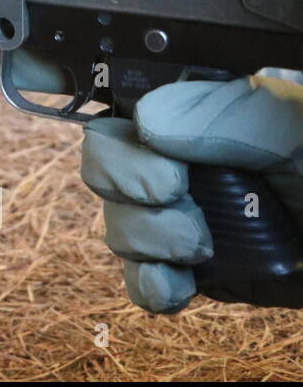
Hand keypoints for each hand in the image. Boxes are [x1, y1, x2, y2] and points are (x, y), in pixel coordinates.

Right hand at [81, 75, 302, 312]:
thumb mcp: (298, 131)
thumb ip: (232, 115)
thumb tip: (148, 120)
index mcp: (207, 111)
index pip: (126, 101)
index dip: (114, 124)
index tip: (145, 142)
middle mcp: (186, 161)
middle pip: (103, 161)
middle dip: (126, 181)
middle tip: (174, 193)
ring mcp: (187, 216)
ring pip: (118, 222)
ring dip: (145, 236)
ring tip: (199, 246)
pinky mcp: (197, 272)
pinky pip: (141, 280)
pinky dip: (149, 285)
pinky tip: (178, 284)